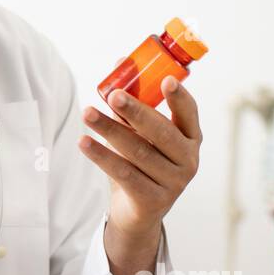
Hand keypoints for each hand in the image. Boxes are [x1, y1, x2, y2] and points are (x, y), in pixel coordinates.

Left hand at [78, 76, 201, 243]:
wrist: (137, 212)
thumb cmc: (141, 163)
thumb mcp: (140, 133)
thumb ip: (132, 101)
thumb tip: (120, 62)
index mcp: (190, 137)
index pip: (189, 113)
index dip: (179, 97)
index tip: (166, 79)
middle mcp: (188, 160)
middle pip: (160, 132)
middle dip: (135, 110)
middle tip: (113, 94)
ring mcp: (174, 183)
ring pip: (138, 152)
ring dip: (109, 130)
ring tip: (87, 114)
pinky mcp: (153, 200)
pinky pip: (125, 174)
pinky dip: (102, 156)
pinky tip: (84, 142)